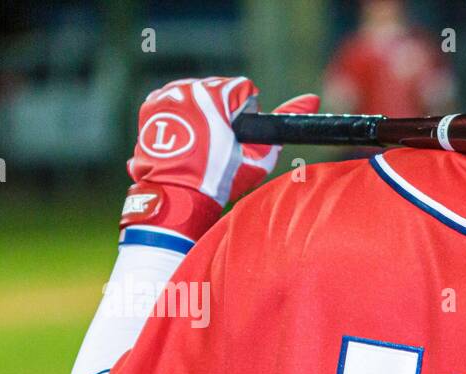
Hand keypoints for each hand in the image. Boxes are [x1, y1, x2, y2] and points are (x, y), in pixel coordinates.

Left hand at [121, 76, 318, 242]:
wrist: (178, 195)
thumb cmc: (221, 178)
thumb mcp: (259, 154)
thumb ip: (287, 122)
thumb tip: (314, 98)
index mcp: (215, 93)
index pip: (244, 91)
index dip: (246, 117)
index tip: (236, 139)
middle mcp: (188, 87)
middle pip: (219, 91)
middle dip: (223, 113)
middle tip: (219, 146)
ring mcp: (166, 94)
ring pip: (198, 96)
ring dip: (204, 114)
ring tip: (202, 145)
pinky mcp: (151, 104)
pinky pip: (178, 102)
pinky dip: (184, 117)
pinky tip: (186, 140)